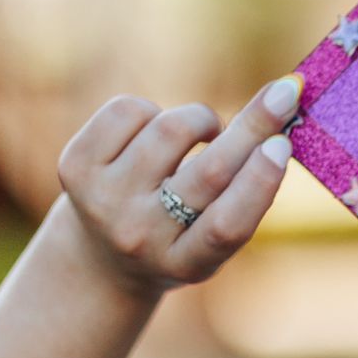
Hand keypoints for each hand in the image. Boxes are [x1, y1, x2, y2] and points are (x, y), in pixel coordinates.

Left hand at [54, 74, 301, 295]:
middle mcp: (139, 237)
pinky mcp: (73, 169)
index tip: (282, 144)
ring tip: (204, 131)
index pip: (227, 226)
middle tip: (285, 92)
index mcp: (184, 264)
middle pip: (206, 173)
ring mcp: (102, 203)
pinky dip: (153, 112)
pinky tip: (152, 135)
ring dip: (200, 120)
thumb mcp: (213, 235)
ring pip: (170, 130)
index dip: (257, 183)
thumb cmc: (184, 233)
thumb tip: (280, 119)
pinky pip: (129, 110)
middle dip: (252, 127)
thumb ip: (246, 193)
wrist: (103, 255)